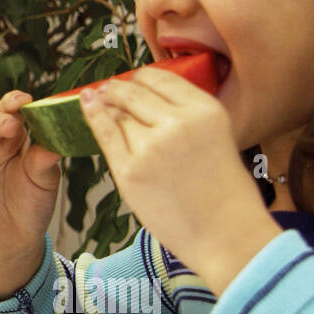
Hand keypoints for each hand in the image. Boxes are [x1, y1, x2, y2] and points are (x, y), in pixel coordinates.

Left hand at [79, 68, 279, 294]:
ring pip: (118, 115)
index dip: (143, 77)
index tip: (134, 78)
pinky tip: (86, 103)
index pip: (163, 79)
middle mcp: (178, 123)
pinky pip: (105, 134)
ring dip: (110, 108)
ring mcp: (151, 147)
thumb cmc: (225, 193)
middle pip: (134, 93)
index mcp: (206, 110)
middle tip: (110, 87)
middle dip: (119, 88)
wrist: (227, 236)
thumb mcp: (219, 137)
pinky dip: (93, 116)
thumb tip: (147, 96)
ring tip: (103, 103)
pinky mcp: (130, 171)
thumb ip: (187, 115)